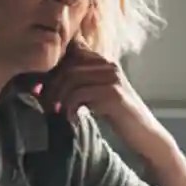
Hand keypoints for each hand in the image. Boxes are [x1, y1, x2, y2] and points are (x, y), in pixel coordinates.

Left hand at [38, 40, 170, 156]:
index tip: (39, 87)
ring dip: (57, 96)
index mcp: (104, 62)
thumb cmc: (119, 116)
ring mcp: (113, 79)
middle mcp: (109, 66)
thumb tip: (46, 81)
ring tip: (54, 111)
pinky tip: (69, 118)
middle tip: (42, 102)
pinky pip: (80, 94)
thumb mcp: (97, 94)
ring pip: (72, 78)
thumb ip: (82, 83)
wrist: (146, 135)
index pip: (71, 51)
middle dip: (51, 84)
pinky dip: (69, 107)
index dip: (51, 67)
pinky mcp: (114, 95)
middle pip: (68, 65)